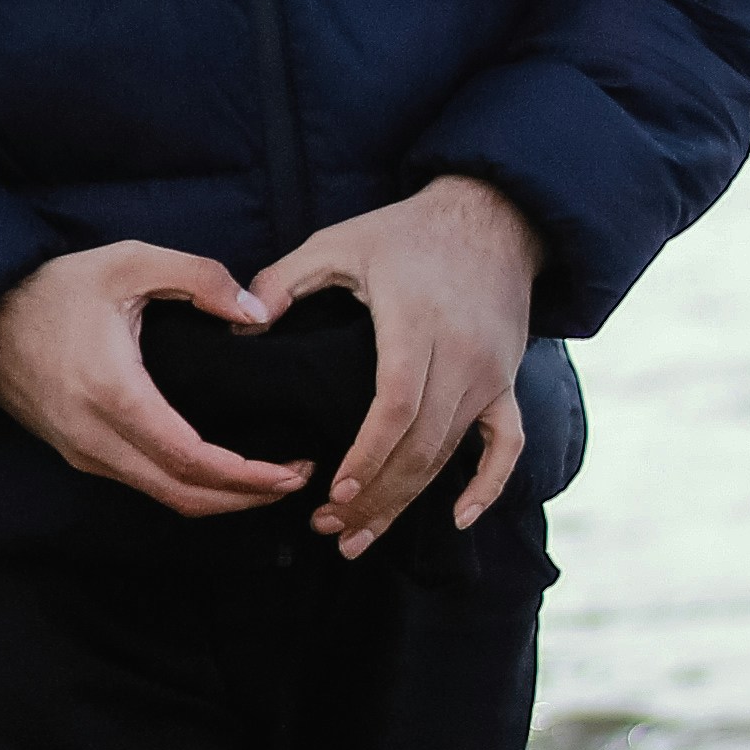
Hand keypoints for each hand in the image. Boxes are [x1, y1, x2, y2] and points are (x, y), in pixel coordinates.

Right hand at [0, 241, 314, 518]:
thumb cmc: (54, 286)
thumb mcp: (129, 262)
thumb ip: (198, 277)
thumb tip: (257, 314)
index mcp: (114, 394)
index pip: (191, 458)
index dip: (247, 475)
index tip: (291, 471)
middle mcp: (96, 439)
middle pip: (182, 494)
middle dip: (245, 497)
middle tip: (295, 480)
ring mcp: (83, 454)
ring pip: (162, 497)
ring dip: (218, 497)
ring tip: (267, 477)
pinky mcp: (77, 454)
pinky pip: (141, 484)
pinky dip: (187, 488)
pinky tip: (216, 469)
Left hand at [249, 175, 540, 557]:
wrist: (493, 215)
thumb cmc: (406, 232)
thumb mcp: (340, 241)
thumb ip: (285, 279)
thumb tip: (240, 326)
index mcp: (416, 321)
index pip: (396, 405)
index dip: (368, 454)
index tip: (335, 491)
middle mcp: (461, 353)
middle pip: (421, 443)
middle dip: (375, 494)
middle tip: (330, 528)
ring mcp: (490, 372)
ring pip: (450, 452)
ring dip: (408, 500)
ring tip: (360, 534)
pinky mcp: (508, 381)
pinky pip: (509, 444)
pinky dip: (489, 485)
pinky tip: (459, 518)